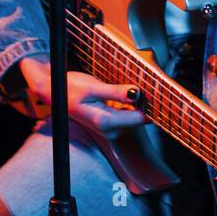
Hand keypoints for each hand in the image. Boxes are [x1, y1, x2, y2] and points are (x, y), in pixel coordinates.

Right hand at [9, 56, 148, 134]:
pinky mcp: (109, 122)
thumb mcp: (93, 87)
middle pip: (140, 118)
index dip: (153, 105)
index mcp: (106, 121)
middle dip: (148, 103)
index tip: (163, 93)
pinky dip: (133, 104)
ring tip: (148, 87)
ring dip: (141, 103)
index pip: (141, 118)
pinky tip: (134, 93)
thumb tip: (137, 94)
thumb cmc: (70, 88)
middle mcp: (109, 129)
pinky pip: (127, 114)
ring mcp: (109, 127)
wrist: (53, 92)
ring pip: (134, 116)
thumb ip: (115, 93)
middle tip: (157, 86)